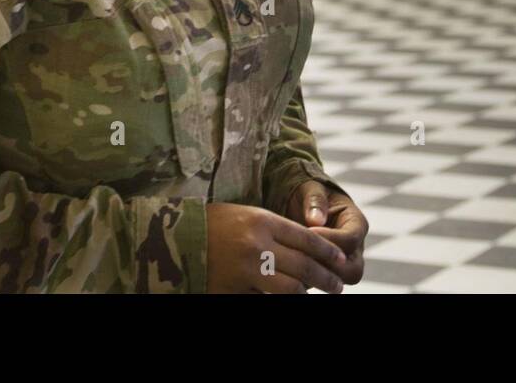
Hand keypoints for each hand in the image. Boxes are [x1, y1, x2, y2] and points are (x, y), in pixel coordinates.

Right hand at [204, 201, 346, 293]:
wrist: (174, 238)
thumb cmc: (215, 223)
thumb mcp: (248, 216)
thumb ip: (276, 230)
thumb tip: (309, 248)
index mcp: (262, 221)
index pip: (306, 238)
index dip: (327, 251)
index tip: (340, 259)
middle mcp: (256, 246)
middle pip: (304, 266)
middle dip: (326, 278)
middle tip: (338, 286)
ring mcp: (245, 272)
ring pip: (290, 289)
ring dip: (304, 293)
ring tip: (313, 293)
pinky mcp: (233, 292)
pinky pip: (265, 299)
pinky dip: (277, 299)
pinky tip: (286, 297)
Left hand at [288, 181, 367, 284]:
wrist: (303, 206)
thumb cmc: (309, 195)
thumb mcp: (312, 189)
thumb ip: (315, 201)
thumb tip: (315, 219)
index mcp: (356, 224)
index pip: (350, 240)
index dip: (329, 239)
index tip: (306, 232)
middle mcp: (355, 248)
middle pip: (352, 271)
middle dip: (326, 266)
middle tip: (300, 254)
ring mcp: (342, 263)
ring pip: (336, 282)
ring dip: (314, 276)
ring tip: (291, 260)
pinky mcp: (326, 273)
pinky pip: (318, 284)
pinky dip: (303, 280)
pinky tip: (285, 268)